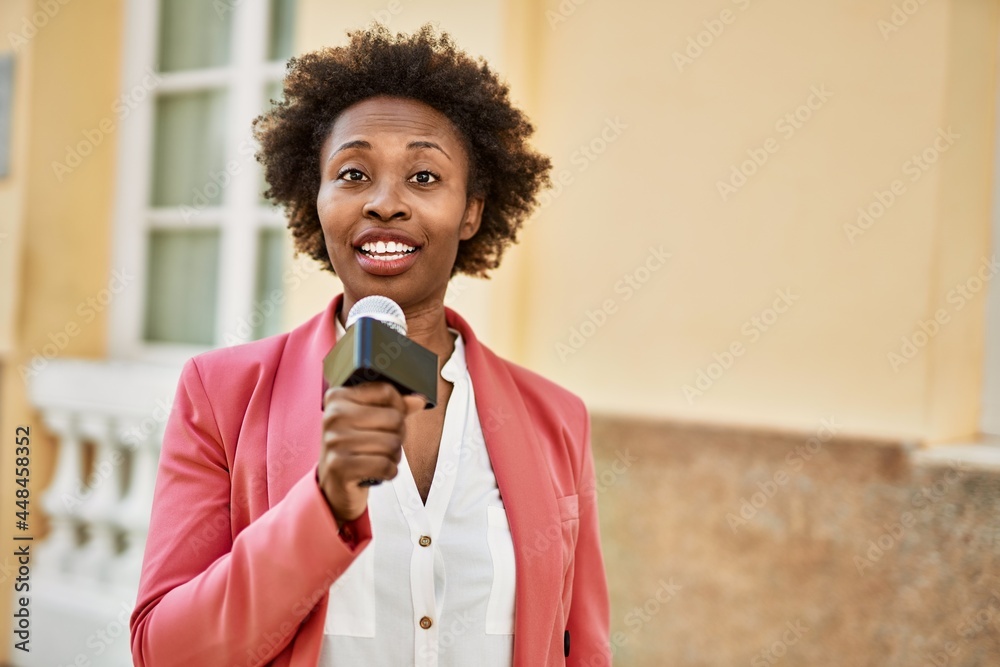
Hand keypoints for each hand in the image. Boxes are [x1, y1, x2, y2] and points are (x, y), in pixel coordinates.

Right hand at [318, 382, 423, 524]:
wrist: (332, 485)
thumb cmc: (354, 449)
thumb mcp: (369, 422)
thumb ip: (395, 408)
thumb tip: (418, 400)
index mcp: (338, 397)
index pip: (385, 391)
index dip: (400, 405)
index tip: (393, 417)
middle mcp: (333, 416)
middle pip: (394, 418)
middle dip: (399, 435)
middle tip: (385, 444)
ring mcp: (334, 441)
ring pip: (392, 443)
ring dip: (394, 456)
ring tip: (379, 458)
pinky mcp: (339, 466)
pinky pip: (385, 465)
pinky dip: (389, 471)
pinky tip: (378, 472)